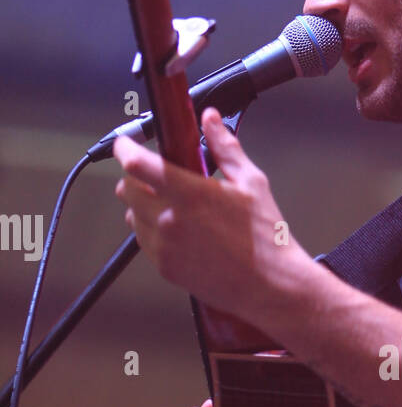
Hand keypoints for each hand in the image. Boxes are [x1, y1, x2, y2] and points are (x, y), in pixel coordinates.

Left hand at [113, 108, 302, 327]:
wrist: (271, 286)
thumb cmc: (267, 238)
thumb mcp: (252, 183)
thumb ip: (225, 148)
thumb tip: (211, 120)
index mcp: (191, 194)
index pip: (137, 165)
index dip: (124, 149)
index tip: (125, 144)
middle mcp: (170, 220)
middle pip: (126, 189)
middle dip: (135, 178)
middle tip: (154, 177)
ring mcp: (165, 247)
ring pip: (132, 216)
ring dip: (142, 206)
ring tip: (169, 206)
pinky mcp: (166, 269)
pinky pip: (144, 242)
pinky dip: (152, 231)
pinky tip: (177, 231)